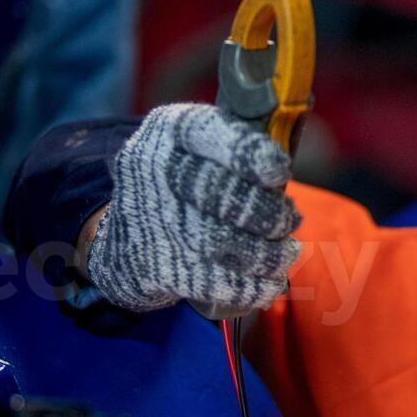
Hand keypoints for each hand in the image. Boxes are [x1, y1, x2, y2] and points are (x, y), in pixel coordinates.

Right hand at [84, 103, 299, 314]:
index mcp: (167, 130)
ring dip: (265, 254)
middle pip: (217, 191)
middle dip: (267, 212)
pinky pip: (210, 280)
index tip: (280, 170)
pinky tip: (270, 283)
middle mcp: (151, 169)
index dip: (247, 152)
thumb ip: (240, 153)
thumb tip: (284, 182)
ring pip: (218, 240)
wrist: (125, 241)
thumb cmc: (182, 189)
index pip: (204, 130)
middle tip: (290, 221)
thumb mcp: (200, 150)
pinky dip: (249, 286)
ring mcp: (149, 220)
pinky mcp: (152, 266)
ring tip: (287, 253)